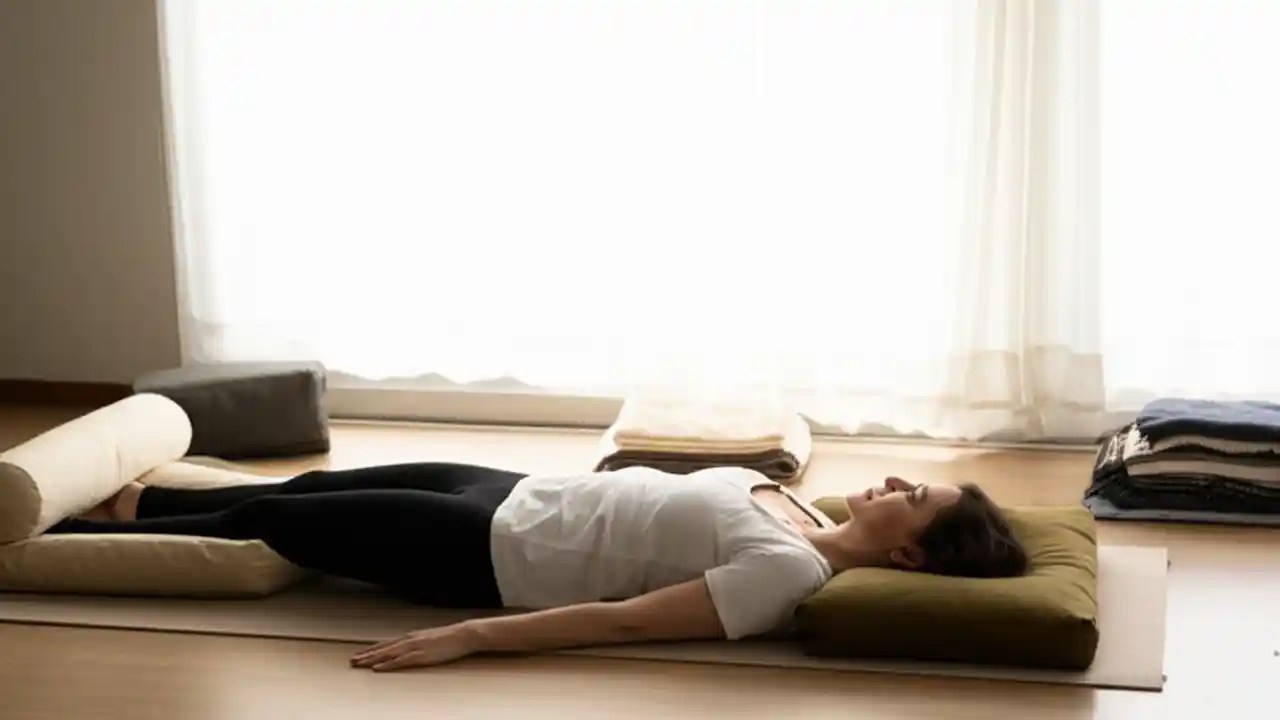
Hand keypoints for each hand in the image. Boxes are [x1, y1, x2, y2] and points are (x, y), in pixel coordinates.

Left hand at [350, 622, 480, 671]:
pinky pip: (400, 661)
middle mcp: (410, 640)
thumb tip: (410, 648)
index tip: (361, 654)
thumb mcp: (430, 639)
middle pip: (383, 648)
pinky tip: (377, 668)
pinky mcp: (421, 655)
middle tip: (352, 660)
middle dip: (367, 654)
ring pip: (387, 654)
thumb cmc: (450, 638)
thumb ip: (419, 643)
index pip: (387, 643)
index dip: (373, 649)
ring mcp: (414, 647)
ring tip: (358, 663)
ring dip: (371, 659)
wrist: (463, 635)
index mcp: (412, 636)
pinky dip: (387, 664)